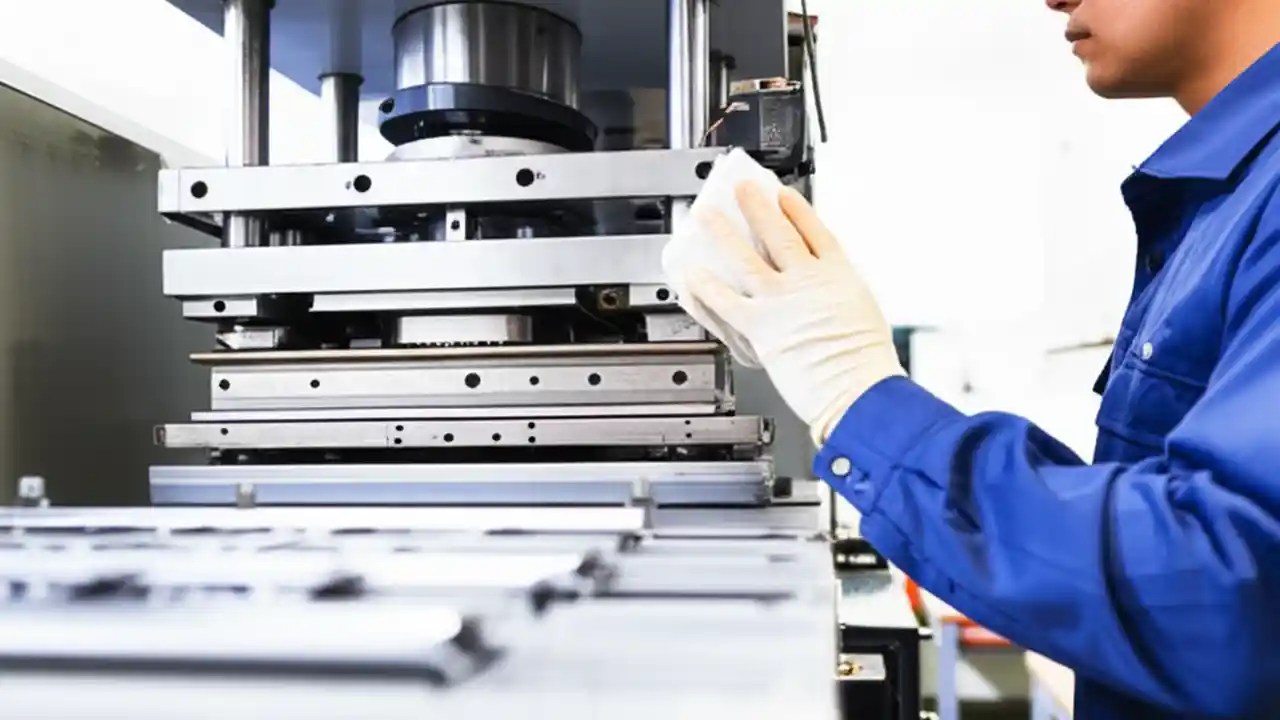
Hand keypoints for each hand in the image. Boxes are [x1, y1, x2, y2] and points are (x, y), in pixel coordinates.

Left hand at [679, 183, 904, 444]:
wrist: (857, 389)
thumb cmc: (865, 363)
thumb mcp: (861, 313)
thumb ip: (837, 298)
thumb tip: (824, 297)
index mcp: (838, 274)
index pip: (814, 230)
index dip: (797, 210)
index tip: (784, 195)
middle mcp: (808, 279)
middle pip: (778, 231)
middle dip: (757, 206)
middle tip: (742, 188)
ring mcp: (781, 300)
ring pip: (745, 257)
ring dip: (723, 233)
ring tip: (707, 215)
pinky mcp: (761, 325)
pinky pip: (725, 301)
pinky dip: (706, 288)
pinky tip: (693, 275)